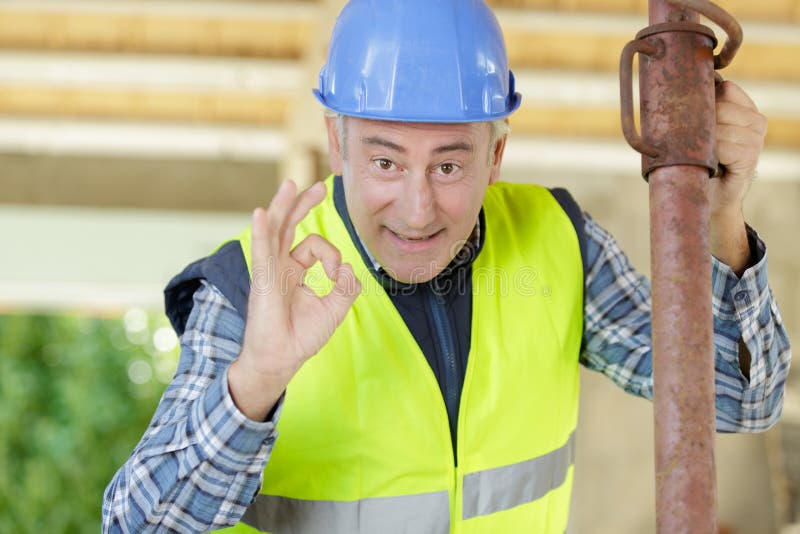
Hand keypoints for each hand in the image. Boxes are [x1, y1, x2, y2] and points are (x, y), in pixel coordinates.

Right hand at [228, 180, 361, 419]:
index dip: (332, 255)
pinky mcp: (263, 279)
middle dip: (303, 204)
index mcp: (294, 270)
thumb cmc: (301, 337)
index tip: (337, 275)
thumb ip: (346, 287)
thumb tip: (349, 266)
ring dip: (284, 206)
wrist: (280, 360)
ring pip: (276, 230)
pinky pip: (261, 249)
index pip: (314, 246)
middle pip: (289, 225)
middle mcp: (279, 265)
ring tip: (291, 184)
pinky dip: (262, 230)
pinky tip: (262, 214)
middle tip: (318, 187)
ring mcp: (269, 270)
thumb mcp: (334, 310)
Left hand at [707, 81, 766, 274]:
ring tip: (701, 156)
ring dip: (702, 143)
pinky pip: (725, 147)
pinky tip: (709, 164)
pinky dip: (711, 156)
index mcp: (744, 109)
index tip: (691, 118)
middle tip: (692, 144)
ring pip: (721, 127)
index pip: (727, 88)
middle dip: (699, 124)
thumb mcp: (696, 130)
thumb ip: (698, 109)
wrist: (706, 197)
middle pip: (721, 106)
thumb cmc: (696, 161)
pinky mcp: (751, 158)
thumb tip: (679, 86)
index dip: (704, 100)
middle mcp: (756, 122)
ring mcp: (756, 140)